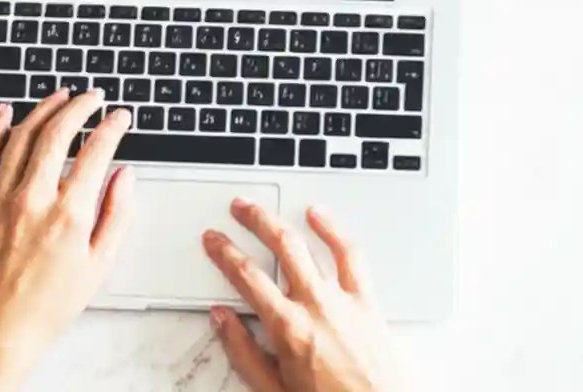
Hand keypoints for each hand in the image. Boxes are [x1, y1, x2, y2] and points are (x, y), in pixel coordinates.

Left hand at [0, 89, 134, 391]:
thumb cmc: (47, 305)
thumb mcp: (98, 265)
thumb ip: (117, 214)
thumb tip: (124, 176)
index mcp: (68, 215)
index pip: (95, 152)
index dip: (111, 127)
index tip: (119, 117)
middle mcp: (32, 200)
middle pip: (56, 133)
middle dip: (79, 107)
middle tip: (92, 98)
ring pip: (20, 136)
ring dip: (43, 110)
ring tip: (59, 97)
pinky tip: (6, 113)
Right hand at [203, 200, 405, 391]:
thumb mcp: (273, 389)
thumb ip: (243, 351)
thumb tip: (222, 319)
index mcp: (288, 328)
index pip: (247, 277)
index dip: (225, 254)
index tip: (214, 240)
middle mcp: (316, 306)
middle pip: (281, 247)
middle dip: (255, 221)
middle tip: (239, 208)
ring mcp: (344, 300)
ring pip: (311, 246)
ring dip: (286, 222)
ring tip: (270, 208)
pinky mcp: (367, 302)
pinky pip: (351, 256)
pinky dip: (334, 231)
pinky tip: (320, 217)